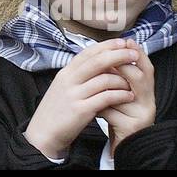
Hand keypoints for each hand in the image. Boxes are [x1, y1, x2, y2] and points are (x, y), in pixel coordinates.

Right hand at [24, 39, 139, 159]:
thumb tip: (96, 64)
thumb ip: (77, 76)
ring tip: (134, 82)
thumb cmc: (57, 111)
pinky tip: (128, 96)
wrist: (43, 133)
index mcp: (65, 73)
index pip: (88, 53)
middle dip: (118, 55)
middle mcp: (69, 80)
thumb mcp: (63, 87)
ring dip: (122, 79)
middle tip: (134, 54)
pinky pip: (105, 98)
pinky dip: (120, 95)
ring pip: (104, 79)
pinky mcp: (81, 110)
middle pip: (97, 62)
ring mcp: (74, 94)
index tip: (122, 42)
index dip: (106, 46)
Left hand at [99, 46, 155, 150]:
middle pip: (138, 78)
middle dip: (121, 66)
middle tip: (105, 62)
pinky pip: (111, 111)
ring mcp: (142, 115)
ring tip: (93, 87)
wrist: (121, 144)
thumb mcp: (120, 93)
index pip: (147, 69)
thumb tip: (107, 51)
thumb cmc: (117, 115)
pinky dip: (99, 108)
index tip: (127, 40)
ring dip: (105, 89)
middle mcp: (148, 102)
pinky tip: (93, 109)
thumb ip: (118, 76)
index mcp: (146, 92)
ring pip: (121, 93)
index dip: (139, 53)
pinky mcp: (131, 128)